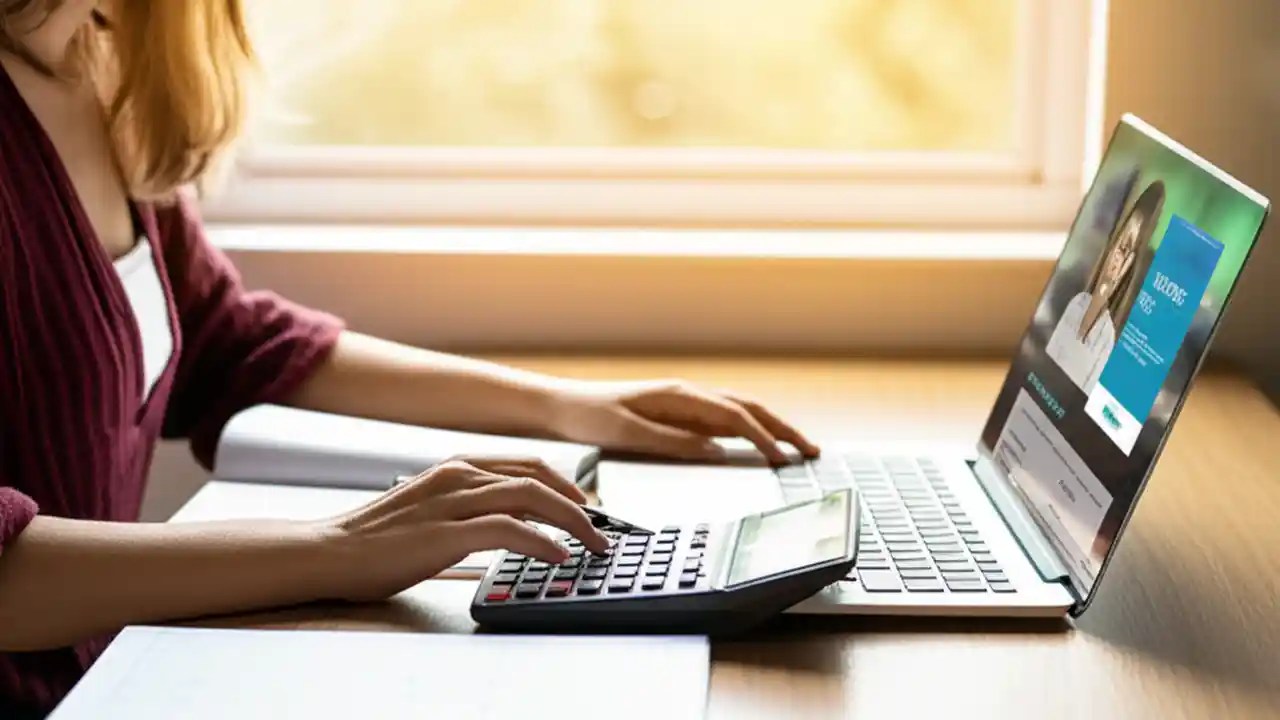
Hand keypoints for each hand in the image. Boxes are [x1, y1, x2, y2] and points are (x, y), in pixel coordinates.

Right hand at [320, 457, 609, 601]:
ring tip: (592, 545)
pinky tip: (558, 555)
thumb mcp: (429, 508)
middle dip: (579, 505)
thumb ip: (466, 506)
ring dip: (572, 522)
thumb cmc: (375, 538)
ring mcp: (452, 501)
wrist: (328, 551)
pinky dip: (542, 540)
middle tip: (601, 531)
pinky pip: (509, 529)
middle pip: (538, 479)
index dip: (565, 484)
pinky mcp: (446, 532)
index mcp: (456, 467)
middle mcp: (458, 475)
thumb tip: (510, 523)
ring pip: (531, 498)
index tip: (587, 507)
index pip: (527, 465)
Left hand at [552, 380, 819, 465]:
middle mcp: (687, 396)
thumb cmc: (589, 418)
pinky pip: (722, 420)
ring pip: (739, 412)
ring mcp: (684, 404)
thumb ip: (673, 443)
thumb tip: (716, 450)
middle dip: (783, 429)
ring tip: (797, 448)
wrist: (561, 407)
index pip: (734, 416)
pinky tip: (758, 444)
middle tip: (812, 451)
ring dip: (771, 428)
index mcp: (679, 397)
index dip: (764, 437)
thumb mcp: (628, 435)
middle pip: (748, 408)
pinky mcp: (677, 415)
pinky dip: (749, 430)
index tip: (785, 458)